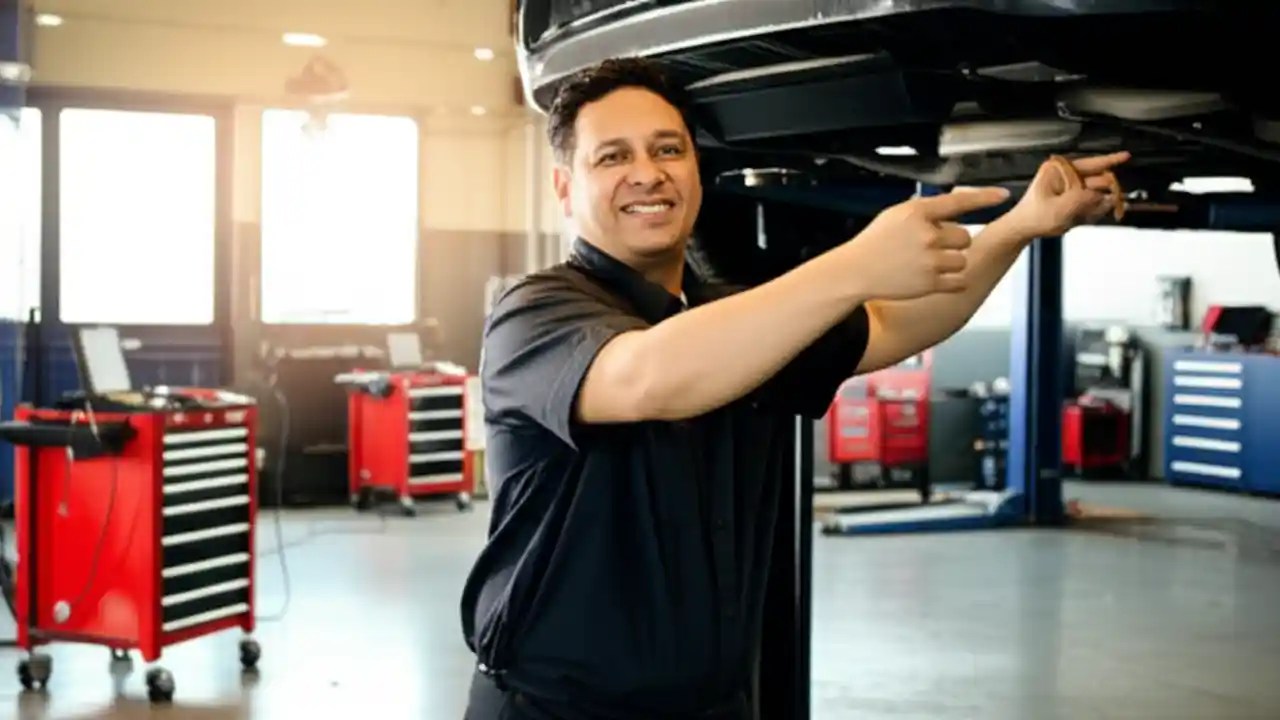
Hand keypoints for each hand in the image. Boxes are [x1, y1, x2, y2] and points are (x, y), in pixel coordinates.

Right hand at [842, 186, 1010, 299]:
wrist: (855, 272)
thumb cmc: (874, 243)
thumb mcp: (895, 215)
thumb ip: (925, 210)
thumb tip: (955, 205)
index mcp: (916, 212)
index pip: (958, 201)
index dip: (984, 197)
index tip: (1003, 195)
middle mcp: (926, 235)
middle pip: (964, 236)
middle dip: (953, 242)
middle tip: (930, 247)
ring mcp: (929, 260)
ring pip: (962, 259)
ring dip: (951, 262)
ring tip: (927, 264)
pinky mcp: (930, 283)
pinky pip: (959, 280)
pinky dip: (953, 281)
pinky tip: (935, 278)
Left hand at [1002, 151, 1131, 238]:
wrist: (1023, 229)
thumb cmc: (1033, 216)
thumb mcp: (1059, 209)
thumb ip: (1083, 200)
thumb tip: (1102, 197)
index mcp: (1059, 170)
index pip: (1089, 163)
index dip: (1109, 160)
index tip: (1125, 156)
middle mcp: (1066, 175)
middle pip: (1097, 179)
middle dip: (1108, 192)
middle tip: (1116, 202)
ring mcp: (1070, 187)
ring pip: (1097, 193)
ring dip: (1100, 204)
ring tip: (1091, 214)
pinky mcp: (1072, 199)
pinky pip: (1091, 203)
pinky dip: (1093, 210)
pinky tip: (1086, 216)